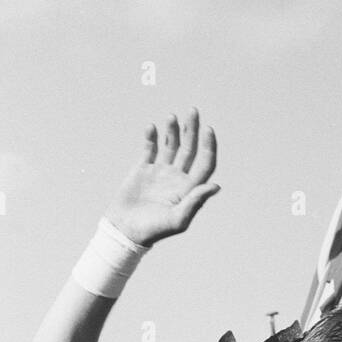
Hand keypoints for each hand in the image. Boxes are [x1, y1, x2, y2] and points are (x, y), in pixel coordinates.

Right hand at [105, 110, 219, 245]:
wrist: (125, 230)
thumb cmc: (153, 230)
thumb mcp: (178, 219)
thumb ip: (196, 201)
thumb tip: (216, 186)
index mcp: (189, 188)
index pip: (205, 163)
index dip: (209, 146)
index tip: (208, 129)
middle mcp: (177, 177)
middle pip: (190, 148)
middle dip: (192, 129)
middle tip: (193, 110)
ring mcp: (161, 172)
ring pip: (171, 145)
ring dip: (173, 130)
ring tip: (172, 116)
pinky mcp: (143, 169)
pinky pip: (150, 148)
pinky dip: (151, 137)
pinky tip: (152, 127)